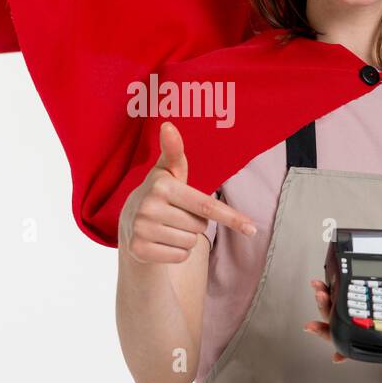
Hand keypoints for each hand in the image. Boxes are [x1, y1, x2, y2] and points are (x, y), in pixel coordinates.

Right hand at [119, 121, 256, 264]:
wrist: (129, 219)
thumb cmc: (160, 192)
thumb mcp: (168, 171)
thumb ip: (174, 151)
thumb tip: (168, 125)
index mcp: (161, 186)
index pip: (206, 206)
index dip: (231, 217)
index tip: (252, 229)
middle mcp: (149, 207)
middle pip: (200, 227)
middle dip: (196, 223)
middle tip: (178, 214)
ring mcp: (142, 229)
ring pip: (190, 243)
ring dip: (185, 238)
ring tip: (169, 227)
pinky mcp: (138, 250)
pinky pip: (178, 257)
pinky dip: (176, 252)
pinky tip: (162, 241)